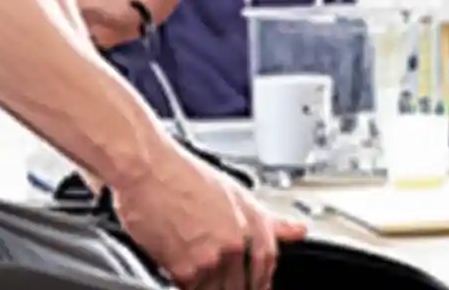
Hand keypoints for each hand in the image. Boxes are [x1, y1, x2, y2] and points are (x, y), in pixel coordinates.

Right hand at [114, 147, 306, 289]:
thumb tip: (299, 231)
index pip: (267, 264)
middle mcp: (237, 242)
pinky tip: (186, 279)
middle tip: (229, 284)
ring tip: (204, 278)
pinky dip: (191, 287)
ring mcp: (212, 258)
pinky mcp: (185, 269)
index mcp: (253, 224)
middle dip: (238, 287)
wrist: (150, 170)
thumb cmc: (186, 176)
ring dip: (213, 289)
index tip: (258, 286)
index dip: (262, 280)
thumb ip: (270, 220)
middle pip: (244, 283)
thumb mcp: (237, 194)